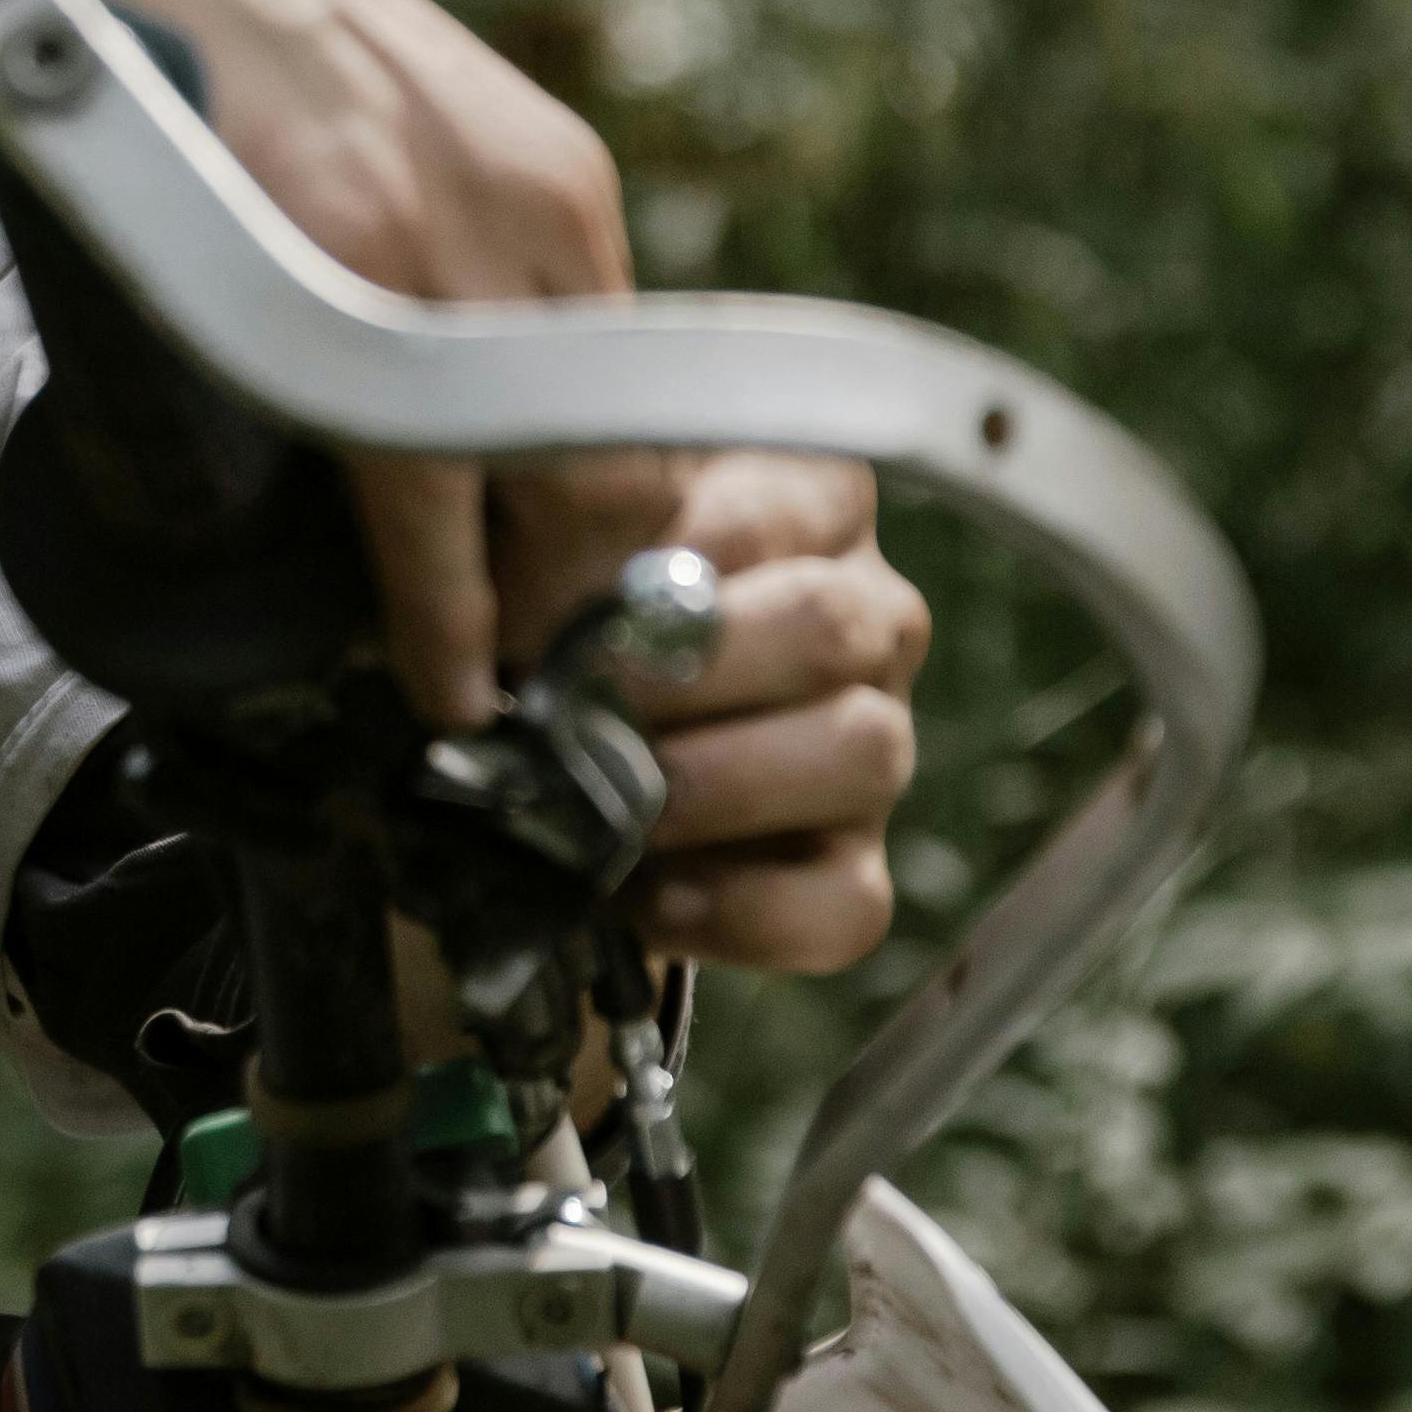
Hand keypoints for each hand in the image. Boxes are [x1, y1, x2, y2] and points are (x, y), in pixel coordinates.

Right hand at [0, 0, 633, 723]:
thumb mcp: (404, 139)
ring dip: (532, 615)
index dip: (622, 536)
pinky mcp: (334, 273)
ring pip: (550, 488)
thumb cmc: (230, 57)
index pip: (647, 406)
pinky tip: (443, 664)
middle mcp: (530, 214)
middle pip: (628, 463)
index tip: (586, 616)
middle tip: (548, 679)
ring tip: (492, 685)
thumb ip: (467, 265)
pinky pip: (425, 485)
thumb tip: (494, 426)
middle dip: (595, 597)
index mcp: (557, 184)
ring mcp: (436, 244)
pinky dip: (445, 600)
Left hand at [560, 449, 927, 980]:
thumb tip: (546, 554)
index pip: (757, 516)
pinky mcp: (854, 865)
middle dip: (685, 679)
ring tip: (612, 802)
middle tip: (578, 706)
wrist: (544, 759)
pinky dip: (740, 910)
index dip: (642, 570)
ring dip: (715, 785)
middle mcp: (865, 612)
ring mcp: (877, 741)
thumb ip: (550, 524)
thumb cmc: (549, 620)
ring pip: (862, 751)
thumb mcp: (535, 545)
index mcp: (803, 501)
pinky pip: (846, 903)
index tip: (541, 610)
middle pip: (830, 627)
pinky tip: (651, 897)